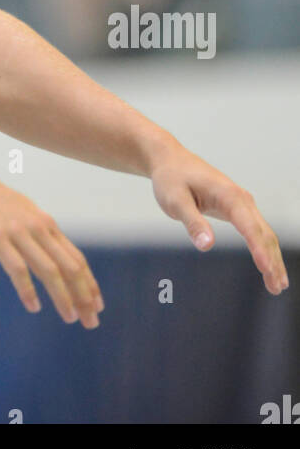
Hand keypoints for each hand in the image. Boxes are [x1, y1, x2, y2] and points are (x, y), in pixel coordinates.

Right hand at [0, 152, 103, 326]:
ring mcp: (17, 232)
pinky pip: (17, 268)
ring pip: (49, 269)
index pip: (76, 258)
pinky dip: (28, 289)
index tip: (98, 306)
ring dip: (63, 297)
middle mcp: (37, 227)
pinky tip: (34, 306)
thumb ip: (34, 231)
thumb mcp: (18, 212)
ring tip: (71, 318)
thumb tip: (47, 252)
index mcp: (44, 223)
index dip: (89, 284)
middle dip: (84, 296)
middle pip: (69, 267)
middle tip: (92, 322)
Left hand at [150, 142, 288, 294]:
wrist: (170, 160)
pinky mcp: (238, 208)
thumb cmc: (171, 179)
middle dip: (272, 260)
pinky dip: (265, 249)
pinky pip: (257, 231)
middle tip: (277, 288)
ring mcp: (242, 203)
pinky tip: (268, 266)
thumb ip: (192, 222)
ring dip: (273, 258)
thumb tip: (207, 245)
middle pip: (264, 233)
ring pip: (264, 233)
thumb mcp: (174, 200)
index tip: (266, 270)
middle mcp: (241, 198)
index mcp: (228, 195)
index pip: (249, 227)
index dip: (259, 249)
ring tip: (278, 286)